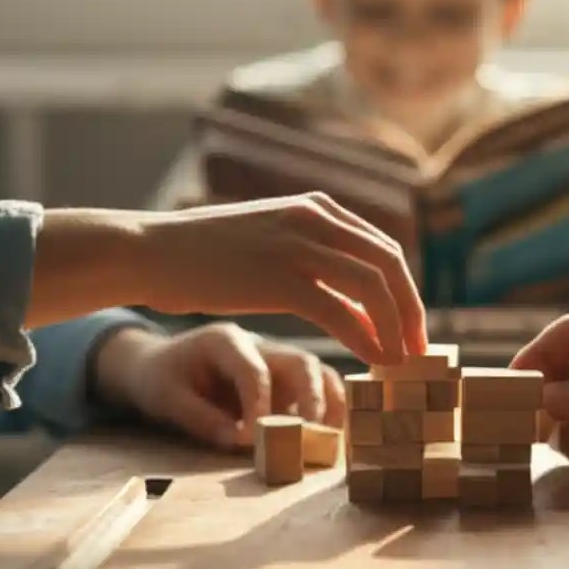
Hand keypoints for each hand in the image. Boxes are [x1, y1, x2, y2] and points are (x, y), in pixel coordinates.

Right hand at [31, 193, 426, 364]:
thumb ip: (313, 259)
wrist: (149, 251)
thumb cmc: (203, 256)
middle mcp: (314, 218)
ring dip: (396, 326)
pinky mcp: (278, 278)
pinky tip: (374, 360)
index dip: (406, 290)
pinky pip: (340, 311)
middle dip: (411, 309)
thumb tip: (354, 299)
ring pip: (373, 285)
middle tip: (419, 348)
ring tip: (401, 361)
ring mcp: (297, 245)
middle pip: (389, 264)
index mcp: (316, 208)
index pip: (383, 248)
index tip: (411, 326)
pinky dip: (365, 338)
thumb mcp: (269, 243)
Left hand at [92, 323, 345, 446]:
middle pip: (301, 362)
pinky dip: (330, 409)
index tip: (256, 440)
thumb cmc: (160, 378)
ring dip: (331, 404)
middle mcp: (259, 345)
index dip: (260, 406)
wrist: (157, 366)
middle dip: (312, 399)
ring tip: (334, 438)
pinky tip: (332, 436)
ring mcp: (277, 361)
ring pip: (318, 372)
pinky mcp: (285, 381)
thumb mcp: (165, 398)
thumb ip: (200, 419)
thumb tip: (241, 441)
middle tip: (312, 435)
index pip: (254, 370)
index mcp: (225, 340)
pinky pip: (317, 389)